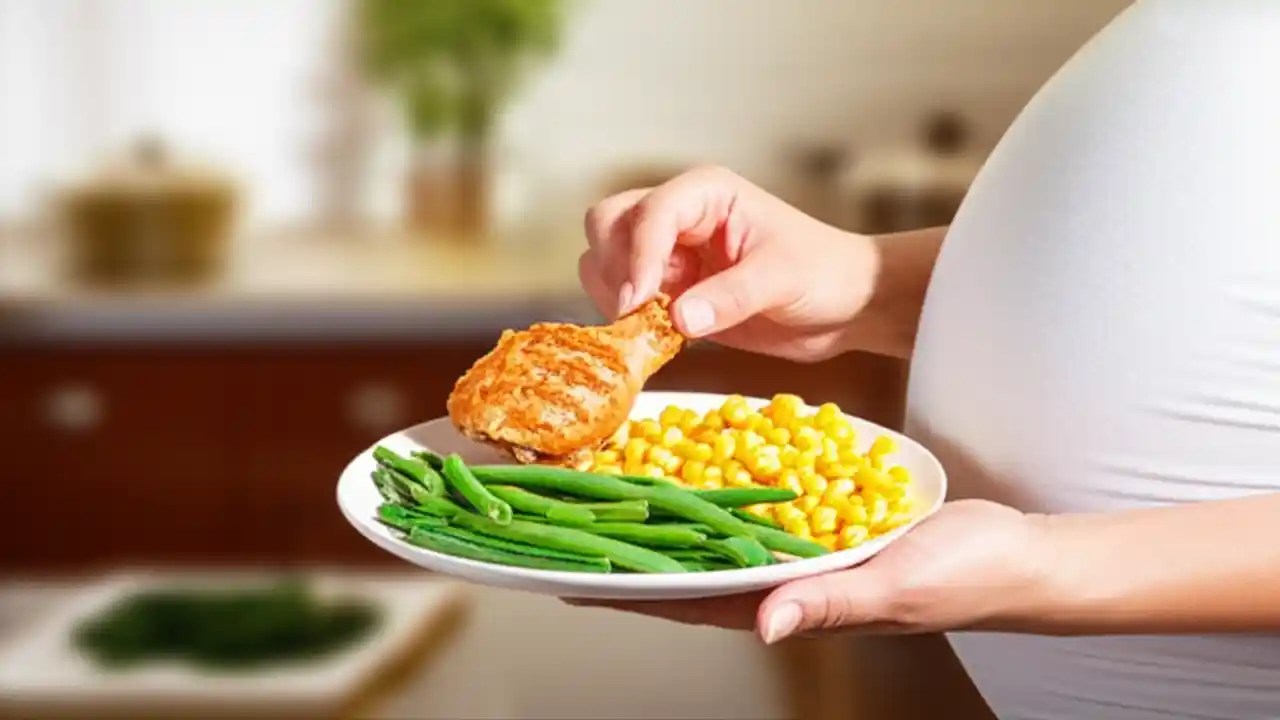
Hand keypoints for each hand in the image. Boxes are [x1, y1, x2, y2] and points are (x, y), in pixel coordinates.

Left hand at [567, 501, 1053, 642]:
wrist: (1013, 554)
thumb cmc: (964, 578)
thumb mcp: (896, 587)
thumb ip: (830, 602)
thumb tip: (766, 624)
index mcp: (789, 605)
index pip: (688, 599)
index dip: (625, 588)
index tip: (564, 571)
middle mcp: (780, 580)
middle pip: (687, 563)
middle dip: (629, 544)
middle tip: (568, 515)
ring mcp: (796, 552)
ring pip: (714, 530)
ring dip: (664, 510)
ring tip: (611, 480)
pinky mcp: (815, 524)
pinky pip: (753, 502)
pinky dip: (717, 482)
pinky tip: (691, 456)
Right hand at [579, 165, 878, 361]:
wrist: (846, 305)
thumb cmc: (825, 274)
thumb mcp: (783, 279)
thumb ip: (731, 297)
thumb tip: (678, 320)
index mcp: (706, 194)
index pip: (649, 213)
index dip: (638, 256)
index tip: (639, 302)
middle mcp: (679, 217)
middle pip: (608, 223)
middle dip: (614, 267)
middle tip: (637, 313)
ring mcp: (670, 253)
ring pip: (605, 260)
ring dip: (615, 295)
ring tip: (654, 326)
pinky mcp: (670, 291)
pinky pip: (624, 299)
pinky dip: (627, 320)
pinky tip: (660, 338)